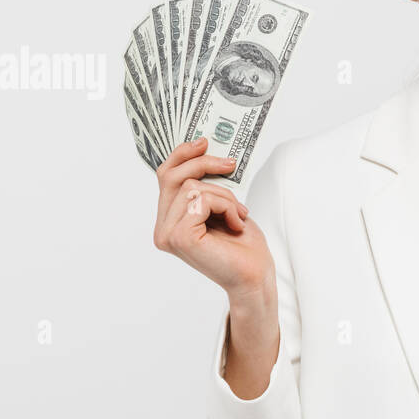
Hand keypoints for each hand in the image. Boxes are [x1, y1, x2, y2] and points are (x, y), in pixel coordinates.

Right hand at [152, 136, 274, 296]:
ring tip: (238, 215)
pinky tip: (235, 224)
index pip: (164, 178)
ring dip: (224, 196)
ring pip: (192, 187)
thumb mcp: (221, 206)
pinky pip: (201, 200)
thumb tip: (201, 149)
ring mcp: (168, 234)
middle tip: (231, 164)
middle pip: (172, 176)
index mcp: (169, 222)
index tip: (203, 142)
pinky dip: (225, 206)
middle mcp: (163, 229)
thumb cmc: (243, 245)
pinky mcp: (180, 237)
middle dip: (204, 164)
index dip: (180, 155)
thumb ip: (203, 186)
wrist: (256, 276)